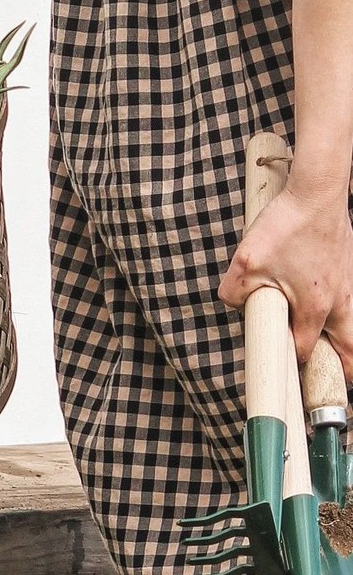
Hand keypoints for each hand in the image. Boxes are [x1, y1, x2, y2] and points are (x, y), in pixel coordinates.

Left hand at [218, 183, 352, 380]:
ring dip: (345, 342)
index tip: (283, 376)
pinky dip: (343, 313)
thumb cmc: (287, 226)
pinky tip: (326, 308)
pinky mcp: (349, 270)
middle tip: (333, 381)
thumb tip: (234, 306)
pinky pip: (350, 302)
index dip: (291, 364)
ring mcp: (348, 286)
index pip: (305, 352)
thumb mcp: (246, 261)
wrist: (317, 193)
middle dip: (340, 369)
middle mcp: (338, 302)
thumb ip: (234, 292)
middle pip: (349, 350)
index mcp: (314, 308)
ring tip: (336, 354)